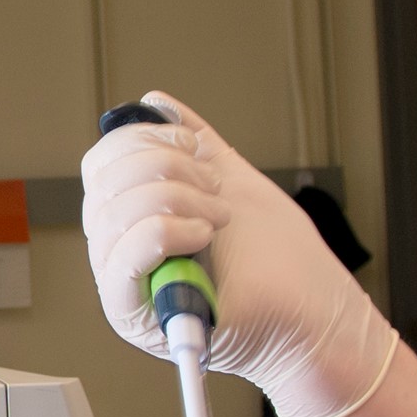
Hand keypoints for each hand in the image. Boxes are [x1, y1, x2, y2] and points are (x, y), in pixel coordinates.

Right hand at [80, 93, 393, 416]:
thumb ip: (191, 143)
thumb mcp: (232, 181)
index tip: (195, 147)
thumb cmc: (281, 261)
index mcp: (134, 217)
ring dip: (178, 199)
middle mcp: (118, 249)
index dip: (144, 139)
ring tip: (219, 219)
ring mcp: (122, 282)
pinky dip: (166, 232)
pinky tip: (202, 236)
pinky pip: (123, 256)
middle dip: (168, 167)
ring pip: (114, 212)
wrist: (312, 312)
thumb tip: (154, 103)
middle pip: (105, 180)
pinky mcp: (132, 314)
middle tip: (215, 188)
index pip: (103, 162)